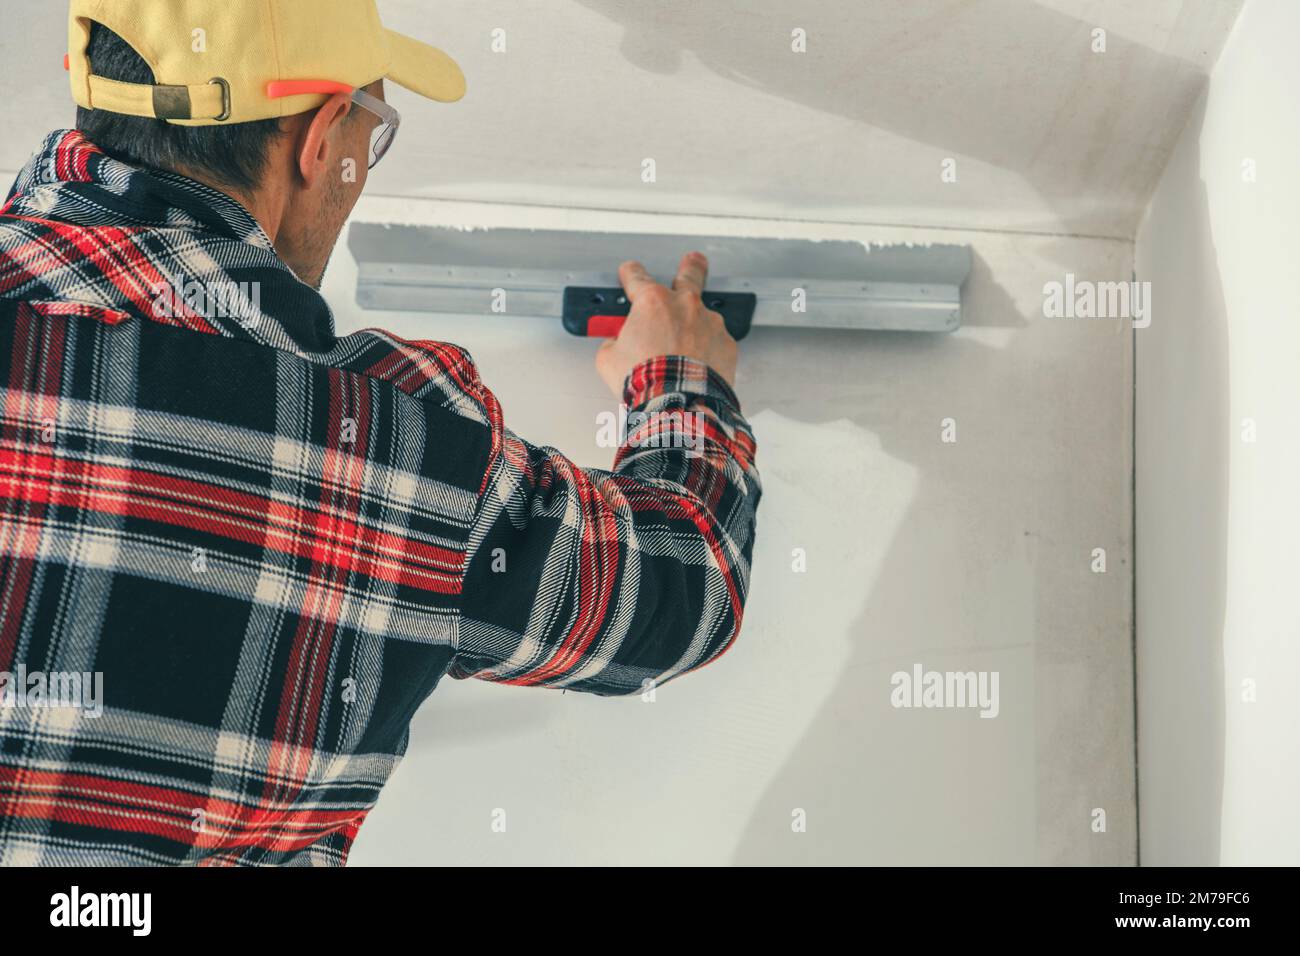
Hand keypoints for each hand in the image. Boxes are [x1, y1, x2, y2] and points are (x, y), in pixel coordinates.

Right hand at [595, 252, 739, 398]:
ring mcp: (710, 323)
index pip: (636, 277)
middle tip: (692, 260)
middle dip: (690, 266)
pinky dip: (707, 349)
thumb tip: (617, 343)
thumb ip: (614, 341)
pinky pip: (715, 341)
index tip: (629, 273)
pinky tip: (697, 364)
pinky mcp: (726, 344)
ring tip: (687, 342)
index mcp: (652, 303)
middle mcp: (685, 305)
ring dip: (695, 323)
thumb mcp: (608, 359)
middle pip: (689, 275)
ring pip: (703, 315)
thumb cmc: (646, 381)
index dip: (629, 274)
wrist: (677, 404)